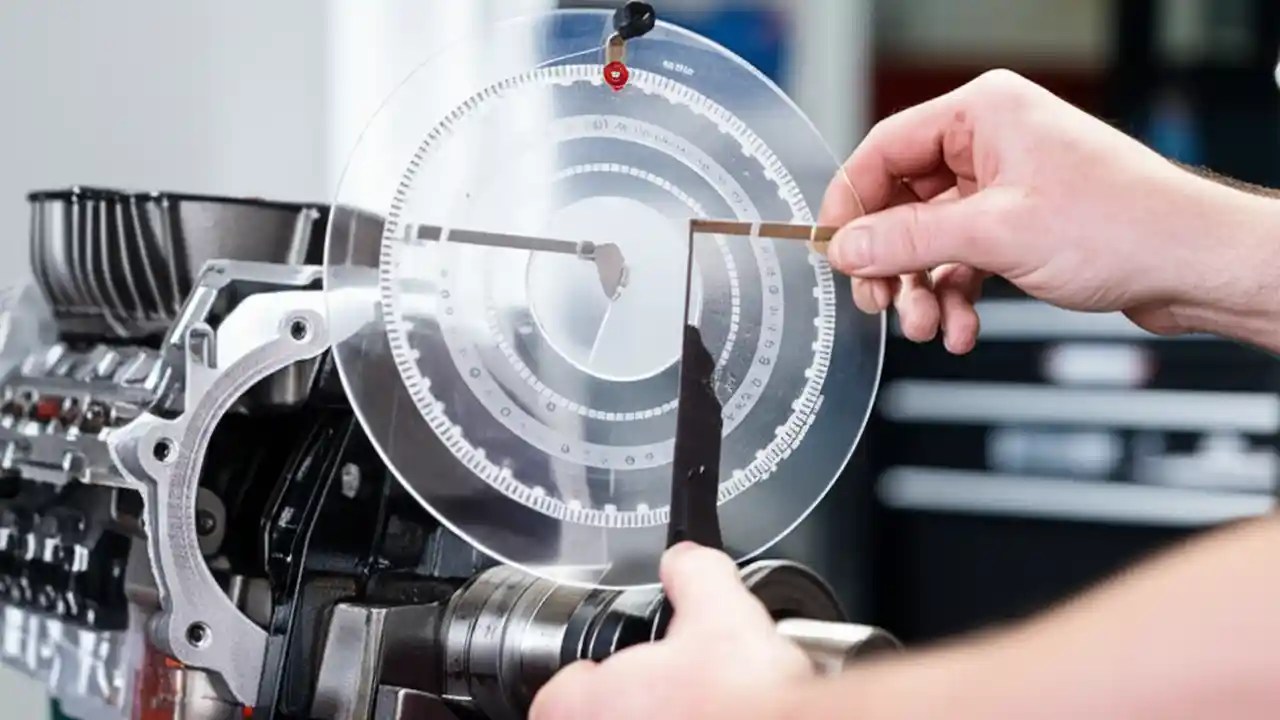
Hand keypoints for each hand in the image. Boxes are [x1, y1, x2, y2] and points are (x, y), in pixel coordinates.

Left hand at [529, 543, 812, 719]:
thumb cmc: (745, 700)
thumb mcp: (722, 611)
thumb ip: (694, 575)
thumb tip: (686, 560)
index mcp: (590, 704)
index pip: (557, 695)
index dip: (588, 680)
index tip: (615, 675)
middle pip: (595, 719)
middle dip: (627, 707)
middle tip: (667, 697)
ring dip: (656, 719)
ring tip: (699, 710)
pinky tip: (719, 719)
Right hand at [821, 69, 1279, 353]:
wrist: (1193, 266)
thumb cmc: (1123, 225)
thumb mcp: (994, 234)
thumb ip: (907, 241)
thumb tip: (846, 248)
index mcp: (982, 112)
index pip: (885, 149)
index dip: (851, 203)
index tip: (833, 250)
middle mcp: (990, 143)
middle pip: (903, 202)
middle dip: (892, 262)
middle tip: (880, 302)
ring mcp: (1005, 186)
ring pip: (931, 240)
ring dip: (924, 290)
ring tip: (928, 327)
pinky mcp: (1020, 226)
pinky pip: (963, 260)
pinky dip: (955, 298)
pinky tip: (961, 329)